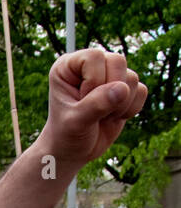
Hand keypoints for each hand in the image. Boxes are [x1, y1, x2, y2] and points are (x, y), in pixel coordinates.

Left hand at [42, 50, 147, 167]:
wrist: (74, 151)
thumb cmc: (67, 135)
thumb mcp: (76, 122)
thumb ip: (96, 104)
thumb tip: (123, 89)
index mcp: (69, 65)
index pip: (94, 57)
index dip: (94, 81)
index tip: (81, 102)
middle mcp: (91, 65)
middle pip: (118, 61)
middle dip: (110, 93)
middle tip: (94, 112)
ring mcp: (110, 75)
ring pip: (132, 77)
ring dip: (120, 104)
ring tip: (101, 116)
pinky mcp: (125, 88)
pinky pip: (141, 91)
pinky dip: (131, 109)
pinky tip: (112, 117)